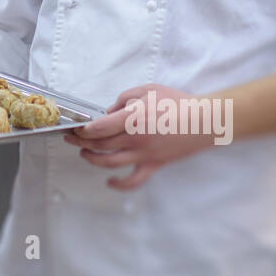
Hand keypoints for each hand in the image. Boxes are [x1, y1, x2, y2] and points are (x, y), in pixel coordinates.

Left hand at [63, 84, 218, 189]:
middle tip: (72, 138)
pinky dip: (119, 185)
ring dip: (92, 159)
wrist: (203, 121)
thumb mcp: (147, 90)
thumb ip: (123, 99)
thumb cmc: (177, 103)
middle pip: (99, 145)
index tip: (75, 126)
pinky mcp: (153, 165)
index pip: (97, 128)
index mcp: (131, 119)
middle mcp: (134, 140)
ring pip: (109, 163)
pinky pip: (133, 181)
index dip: (82, 129)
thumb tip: (109, 112)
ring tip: (83, 153)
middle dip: (80, 142)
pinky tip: (110, 182)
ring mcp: (143, 155)